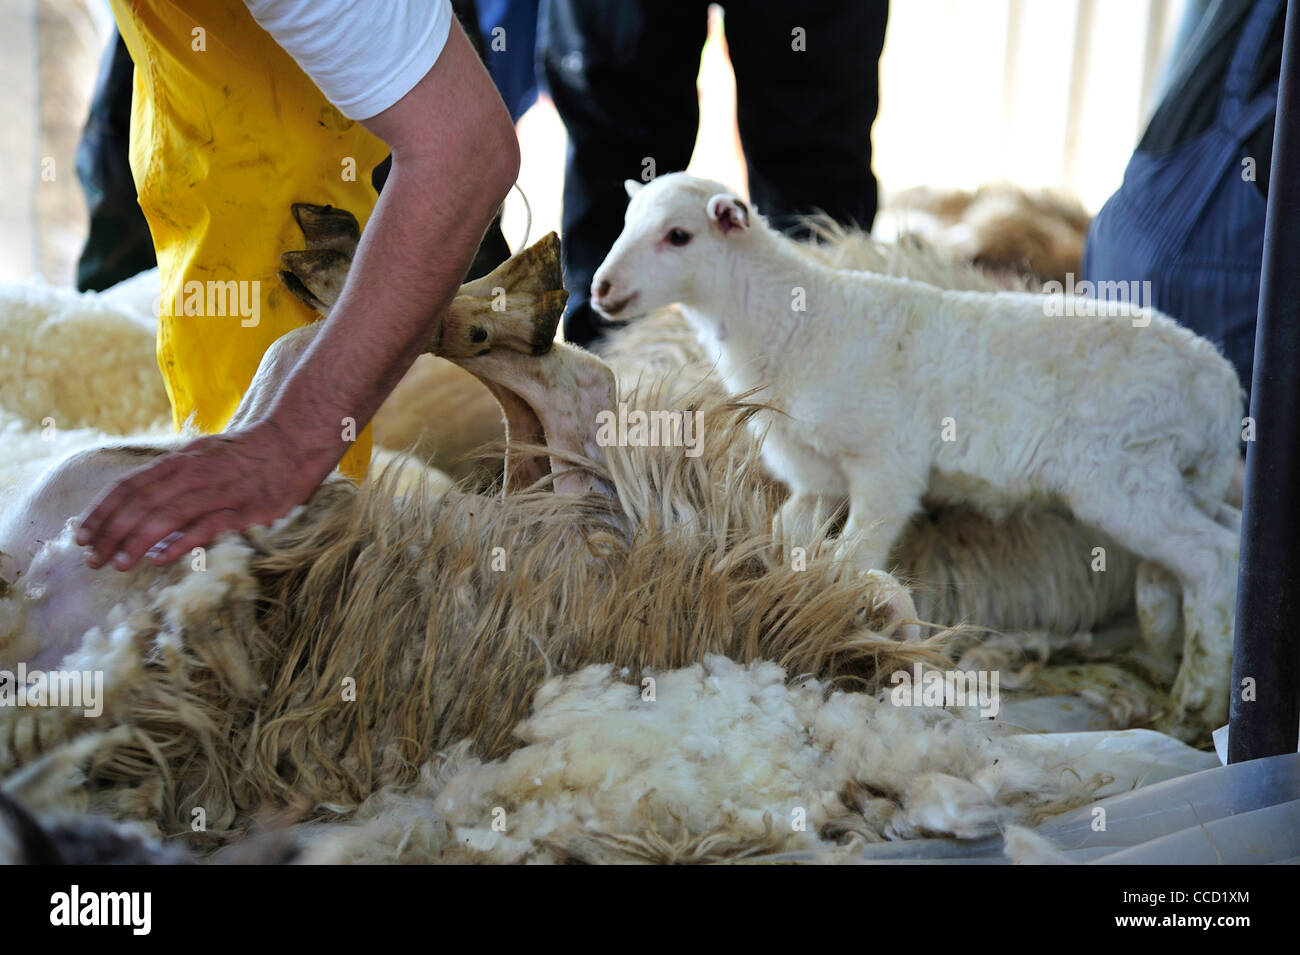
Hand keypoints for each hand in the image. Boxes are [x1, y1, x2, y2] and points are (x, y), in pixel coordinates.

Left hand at [75, 422, 335, 569]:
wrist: (294, 443)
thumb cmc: (246, 455)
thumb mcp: (202, 457)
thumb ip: (173, 481)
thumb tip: (140, 512)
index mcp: (180, 461)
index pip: (129, 485)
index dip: (102, 511)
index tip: (82, 536)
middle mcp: (195, 472)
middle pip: (142, 502)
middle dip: (112, 532)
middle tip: (93, 560)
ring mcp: (220, 490)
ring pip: (169, 515)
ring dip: (138, 540)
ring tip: (119, 564)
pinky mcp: (245, 509)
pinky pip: (207, 526)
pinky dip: (181, 542)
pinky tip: (161, 559)